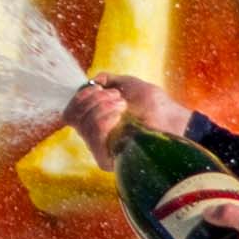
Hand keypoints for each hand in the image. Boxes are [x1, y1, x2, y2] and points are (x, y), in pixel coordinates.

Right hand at [67, 75, 192, 160]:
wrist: (168, 118)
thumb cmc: (152, 103)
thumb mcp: (126, 85)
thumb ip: (106, 80)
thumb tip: (91, 81)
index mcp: (95, 120)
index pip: (70, 113)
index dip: (79, 97)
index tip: (97, 88)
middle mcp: (94, 136)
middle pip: (72, 116)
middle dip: (93, 99)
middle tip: (117, 98)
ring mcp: (99, 147)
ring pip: (82, 123)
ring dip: (102, 107)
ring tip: (122, 105)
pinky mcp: (105, 158)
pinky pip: (93, 134)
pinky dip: (104, 118)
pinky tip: (120, 115)